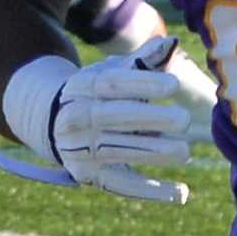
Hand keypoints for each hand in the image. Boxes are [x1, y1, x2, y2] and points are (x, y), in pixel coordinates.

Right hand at [23, 38, 194, 204]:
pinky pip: (120, 184)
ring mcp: (79, 147)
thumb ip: (141, 61)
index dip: (143, 83)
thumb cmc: (96, 92)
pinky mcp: (86, 174)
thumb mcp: (111, 72)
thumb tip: (169, 43)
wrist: (51, 121)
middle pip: (114, 117)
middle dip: (149, 118)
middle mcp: (77, 116)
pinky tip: (181, 193)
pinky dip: (150, 190)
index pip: (113, 83)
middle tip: (184, 120)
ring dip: (152, 153)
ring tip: (185, 152)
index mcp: (84, 86)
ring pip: (117, 150)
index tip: (174, 85)